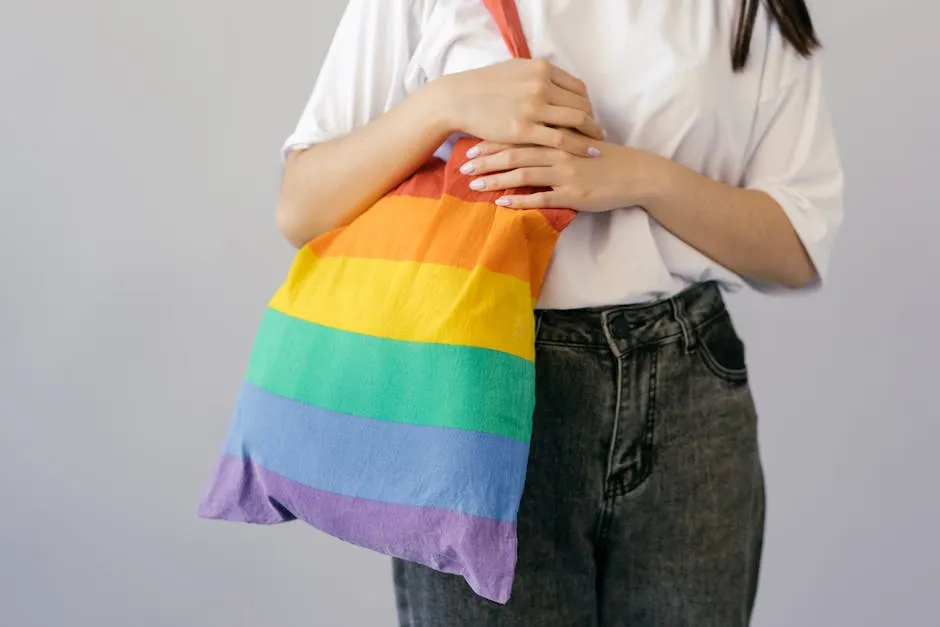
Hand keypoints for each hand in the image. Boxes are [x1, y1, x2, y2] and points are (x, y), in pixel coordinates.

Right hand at [433, 59, 604, 157]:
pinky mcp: (524, 129)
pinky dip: (579, 146)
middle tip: (596, 132)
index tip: (588, 116)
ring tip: (597, 144)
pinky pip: (561, 139)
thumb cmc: (484, 85)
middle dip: (592, 120)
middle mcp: (541, 84)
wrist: (458, 98)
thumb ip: (537, 75)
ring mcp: (533, 107)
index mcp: (540, 68)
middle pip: (581, 103)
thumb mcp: (514, 70)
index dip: (586, 104)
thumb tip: (554, 81)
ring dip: (591, 133)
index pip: (577, 88)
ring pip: (576, 120)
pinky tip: (589, 153)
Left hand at [458, 139, 671, 211]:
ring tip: (473, 185)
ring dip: (495, 180)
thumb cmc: (602, 157)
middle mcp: (558, 152)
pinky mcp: (572, 195)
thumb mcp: (577, 139)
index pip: (518, 135)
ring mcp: (564, 174)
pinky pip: (541, 198)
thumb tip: (523, 135)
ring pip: (523, 175)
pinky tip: (501, 202)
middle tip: (463, 167)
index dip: (491, 141)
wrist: (634, 174)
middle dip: (485, 161)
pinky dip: (519, 200)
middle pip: (514, 154)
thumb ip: (551, 136)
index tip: (469, 146)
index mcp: (557, 136)